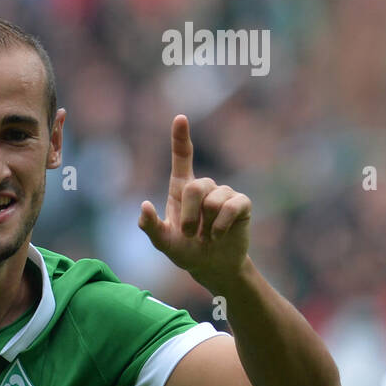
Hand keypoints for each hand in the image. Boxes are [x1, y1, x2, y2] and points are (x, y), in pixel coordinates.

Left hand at [138, 114, 251, 292]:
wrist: (212, 267)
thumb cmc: (186, 252)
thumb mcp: (164, 243)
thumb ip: (151, 227)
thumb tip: (144, 206)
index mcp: (182, 189)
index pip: (183, 158)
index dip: (181, 138)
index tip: (180, 118)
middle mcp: (204, 187)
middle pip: (195, 188)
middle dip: (189, 216)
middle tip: (188, 233)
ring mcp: (224, 194)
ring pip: (213, 200)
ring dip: (205, 225)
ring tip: (206, 237)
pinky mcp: (241, 204)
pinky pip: (231, 207)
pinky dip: (221, 226)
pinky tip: (218, 236)